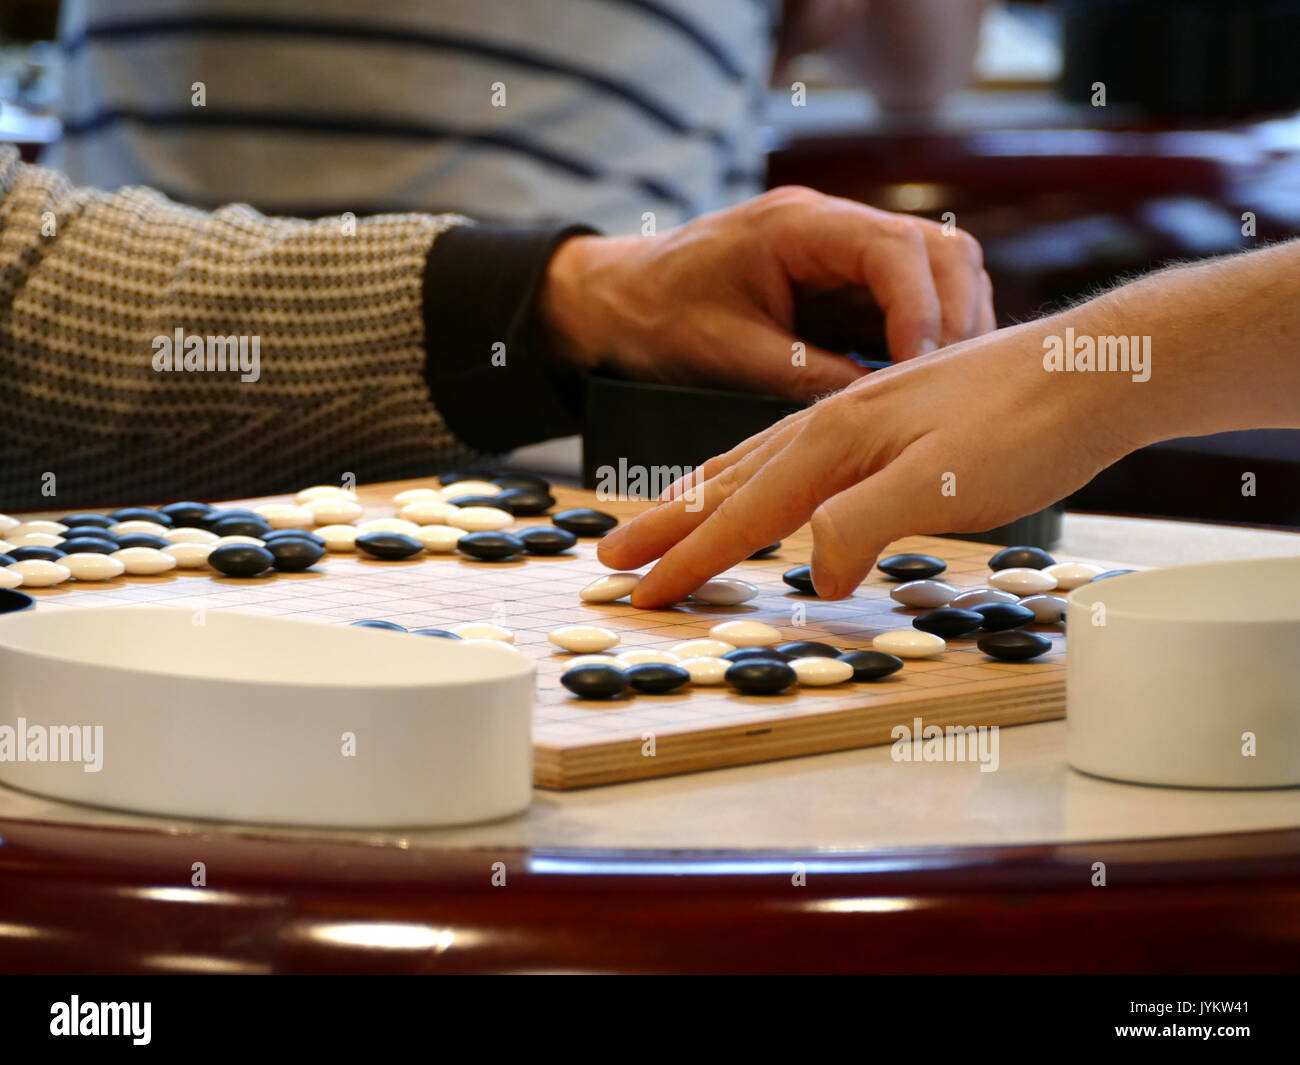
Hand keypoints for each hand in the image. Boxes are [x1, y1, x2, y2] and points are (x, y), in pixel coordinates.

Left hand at [536, 186, 993, 400]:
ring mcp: (844, 257)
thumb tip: (874, 413)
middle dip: (955, 319)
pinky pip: (909, 307)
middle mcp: (834, 229)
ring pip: (935, 278)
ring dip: (950, 331)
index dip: (923, 310)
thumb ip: (802, 377)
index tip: (925, 370)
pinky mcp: (845, 290)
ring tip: (945, 394)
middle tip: (953, 389)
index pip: (894, 250)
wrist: (617, 299)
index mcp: (800, 226)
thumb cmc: (657, 316)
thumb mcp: (726, 354)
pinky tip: (923, 390)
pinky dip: (926, 343)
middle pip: (936, 254)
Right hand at [597, 311, 1146, 606]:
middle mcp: (833, 424)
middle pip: (729, 481)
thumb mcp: (945, 485)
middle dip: (667, 524)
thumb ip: (863, 523)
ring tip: (662, 517)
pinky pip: (792, 451)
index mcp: (835, 442)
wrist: (1091, 367)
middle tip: (611, 555)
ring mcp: (857, 417)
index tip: (642, 593)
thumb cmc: (1026, 429)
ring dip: (700, 495)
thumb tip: (812, 571)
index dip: (690, 558)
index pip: (744, 512)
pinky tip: (764, 481)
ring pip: (755, 461)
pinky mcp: (884, 419)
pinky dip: (753, 474)